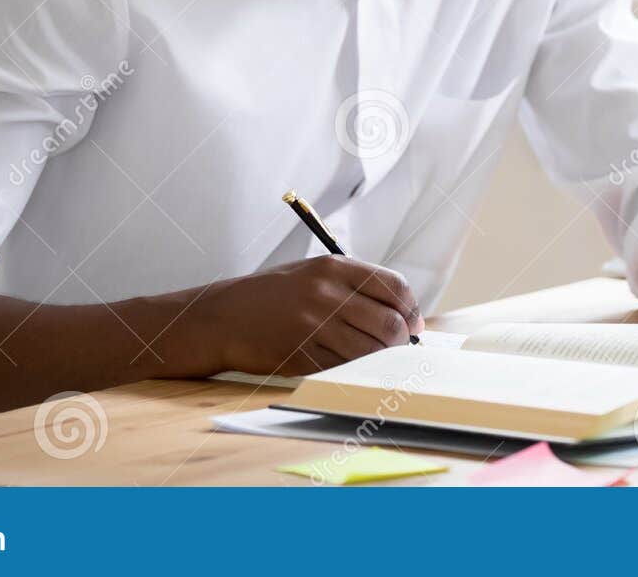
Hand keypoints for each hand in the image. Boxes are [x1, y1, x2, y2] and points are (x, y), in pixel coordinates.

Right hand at [197, 255, 424, 376]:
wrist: (224, 316)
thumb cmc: (275, 295)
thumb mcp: (313, 274)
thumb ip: (355, 286)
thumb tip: (403, 314)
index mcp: (333, 267)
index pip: (394, 287)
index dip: (411, 308)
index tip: (413, 322)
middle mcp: (326, 294)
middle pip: (389, 323)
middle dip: (402, 339)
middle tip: (399, 346)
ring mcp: (313, 326)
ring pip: (370, 351)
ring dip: (381, 359)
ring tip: (376, 358)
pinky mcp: (301, 355)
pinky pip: (343, 368)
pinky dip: (353, 370)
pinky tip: (348, 364)